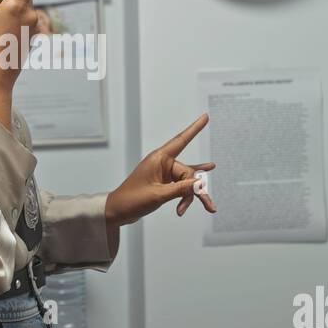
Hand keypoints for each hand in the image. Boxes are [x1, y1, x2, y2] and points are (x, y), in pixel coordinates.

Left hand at [105, 113, 216, 228]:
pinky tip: (204, 186)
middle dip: (194, 190)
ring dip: (193, 195)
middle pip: (188, 172)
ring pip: (187, 182)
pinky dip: (189, 192)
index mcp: (158, 159)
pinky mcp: (165, 183)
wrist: (118, 211)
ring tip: (210, 207)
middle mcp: (163, 163)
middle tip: (206, 205)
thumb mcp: (157, 195)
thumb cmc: (132, 200)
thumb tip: (200, 184)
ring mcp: (164, 174)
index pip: (181, 140)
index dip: (195, 128)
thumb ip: (180, 189)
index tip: (205, 117)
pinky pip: (182, 185)